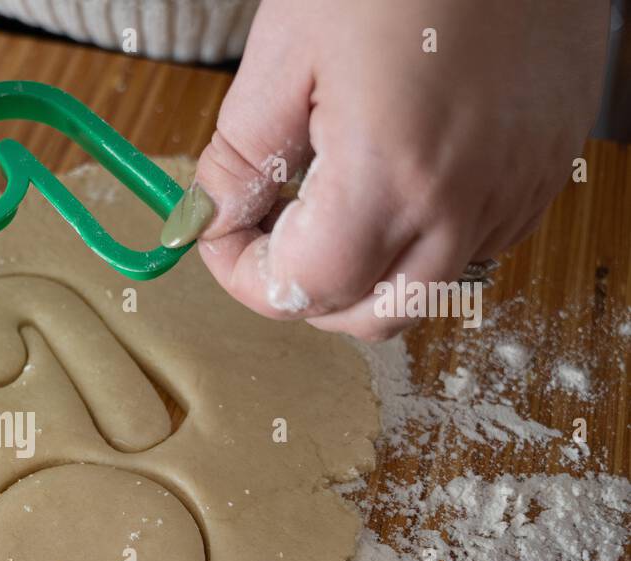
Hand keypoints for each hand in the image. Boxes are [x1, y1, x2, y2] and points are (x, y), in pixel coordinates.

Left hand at [160, 0, 608, 339]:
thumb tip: (212, 215)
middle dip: (305, 293)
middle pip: (369, 316)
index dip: (242, 275)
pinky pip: (477, 245)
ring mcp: (514, 188)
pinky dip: (423, 240)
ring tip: (329, 203)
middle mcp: (464, 202)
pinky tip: (396, 179)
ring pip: (427, 290)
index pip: (301, 289)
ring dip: (365, 274)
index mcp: (390, 175)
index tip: (221, 234)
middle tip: (268, 237)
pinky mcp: (544, 165)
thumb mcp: (287, 47)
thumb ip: (240, 152)